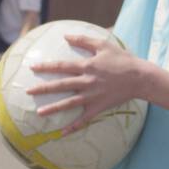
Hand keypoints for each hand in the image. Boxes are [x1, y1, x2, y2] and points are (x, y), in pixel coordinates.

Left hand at [26, 34, 145, 134]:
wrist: (139, 77)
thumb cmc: (122, 59)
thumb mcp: (103, 45)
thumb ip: (84, 40)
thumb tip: (66, 35)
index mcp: (87, 66)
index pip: (61, 66)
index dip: (46, 67)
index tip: (32, 68)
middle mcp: (87, 81)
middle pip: (61, 85)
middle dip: (43, 88)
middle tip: (28, 91)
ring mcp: (92, 96)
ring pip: (69, 103)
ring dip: (53, 109)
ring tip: (39, 113)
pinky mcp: (99, 107)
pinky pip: (84, 119)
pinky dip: (73, 127)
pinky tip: (62, 133)